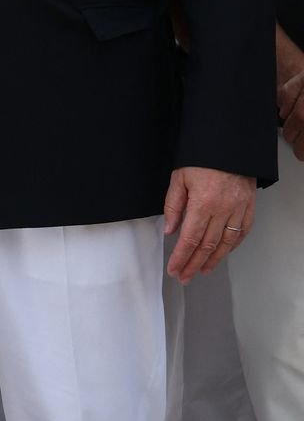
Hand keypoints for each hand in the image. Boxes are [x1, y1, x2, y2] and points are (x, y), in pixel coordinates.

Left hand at [164, 165, 254, 281]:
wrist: (229, 143)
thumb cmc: (201, 157)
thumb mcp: (179, 177)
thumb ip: (173, 205)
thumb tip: (170, 230)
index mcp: (203, 203)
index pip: (190, 238)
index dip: (181, 257)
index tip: (174, 269)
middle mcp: (223, 210)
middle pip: (207, 245)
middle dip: (194, 264)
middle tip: (184, 277)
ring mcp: (238, 209)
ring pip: (226, 243)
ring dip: (213, 260)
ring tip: (202, 271)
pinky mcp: (249, 207)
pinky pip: (242, 232)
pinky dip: (232, 246)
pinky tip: (223, 253)